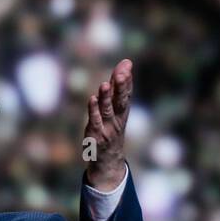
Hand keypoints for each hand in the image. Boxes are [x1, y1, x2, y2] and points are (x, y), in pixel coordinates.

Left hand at [84, 58, 132, 190]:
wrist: (108, 159)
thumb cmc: (112, 127)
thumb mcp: (117, 106)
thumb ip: (119, 84)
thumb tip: (126, 61)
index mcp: (123, 111)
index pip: (126, 93)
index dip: (127, 79)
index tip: (126, 64)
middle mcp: (118, 119)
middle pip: (120, 101)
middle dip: (121, 87)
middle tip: (122, 74)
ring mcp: (107, 128)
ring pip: (107, 111)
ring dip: (106, 98)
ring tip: (104, 85)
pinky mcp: (96, 135)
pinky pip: (95, 122)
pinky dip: (94, 111)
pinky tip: (92, 99)